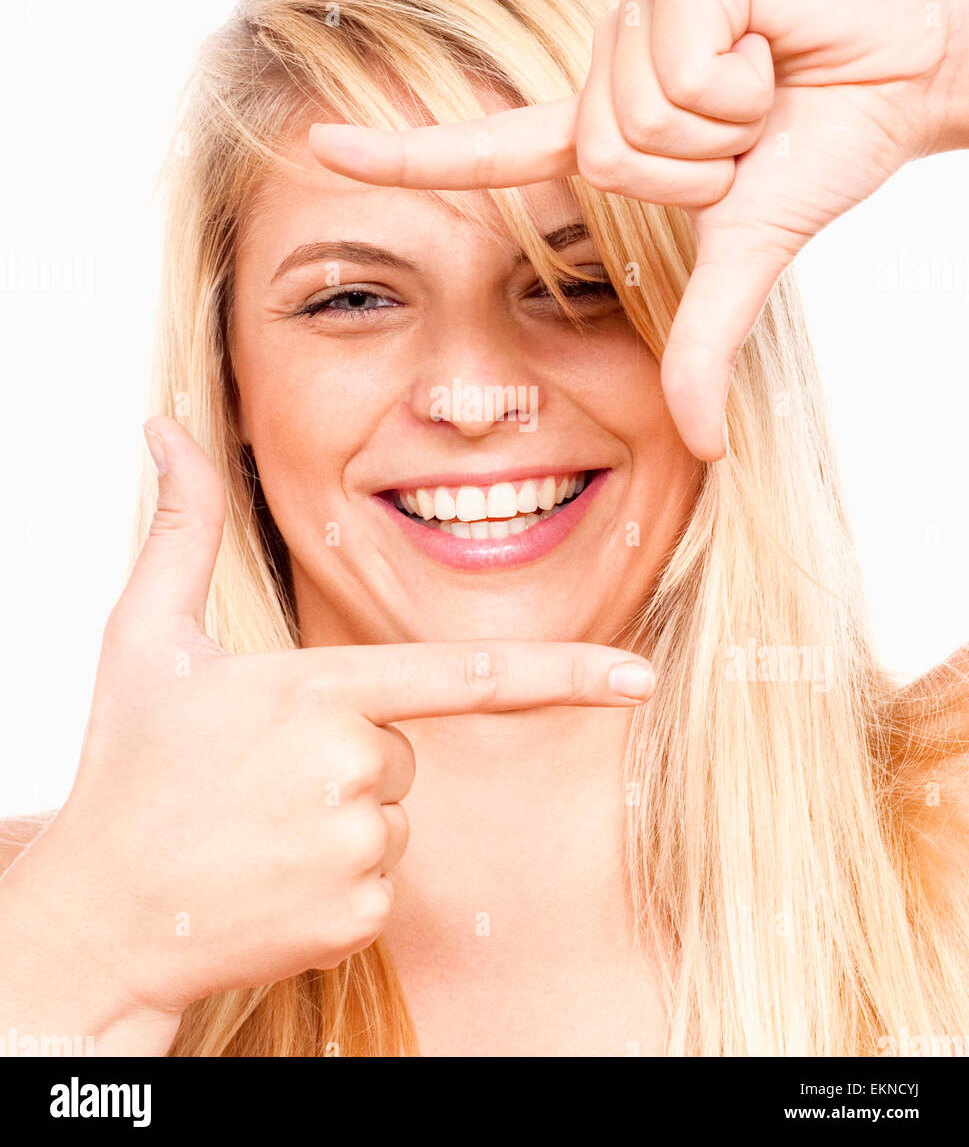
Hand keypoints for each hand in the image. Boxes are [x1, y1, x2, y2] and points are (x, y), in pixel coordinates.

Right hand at [18, 416, 654, 1021]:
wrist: (102, 915)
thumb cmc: (129, 768)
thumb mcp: (145, 638)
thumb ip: (180, 527)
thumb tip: (163, 429)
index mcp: (321, 690)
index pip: (467, 675)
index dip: (566, 671)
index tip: (641, 677)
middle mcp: (353, 767)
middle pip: (406, 750)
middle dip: (354, 757)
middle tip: (263, 779)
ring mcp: (359, 851)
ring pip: (397, 819)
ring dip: (344, 821)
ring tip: (260, 831)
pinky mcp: (360, 920)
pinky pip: (384, 884)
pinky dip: (338, 883)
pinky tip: (272, 881)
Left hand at [307, 0, 968, 460]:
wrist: (908, 65)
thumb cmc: (820, 142)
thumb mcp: (743, 254)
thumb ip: (701, 341)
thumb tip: (705, 448)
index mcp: (603, 133)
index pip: (486, 152)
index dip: (403, 158)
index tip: (320, 149)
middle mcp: (602, 70)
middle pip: (598, 160)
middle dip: (698, 169)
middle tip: (750, 132)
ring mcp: (632, 13)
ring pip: (636, 116)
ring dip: (725, 123)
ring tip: (764, 85)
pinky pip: (682, 61)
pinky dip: (747, 73)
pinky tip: (771, 40)